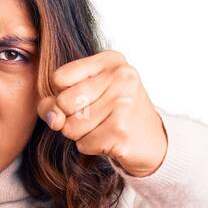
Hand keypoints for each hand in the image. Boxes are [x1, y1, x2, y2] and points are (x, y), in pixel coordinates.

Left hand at [36, 49, 168, 176]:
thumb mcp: (90, 94)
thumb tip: (53, 119)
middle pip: (64, 102)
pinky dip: (91, 147)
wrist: (154, 141)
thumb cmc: (116, 114)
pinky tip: (110, 140)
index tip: (86, 98)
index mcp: (111, 60)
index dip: (62, 94)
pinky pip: (83, 143)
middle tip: (96, 117)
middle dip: (70, 118)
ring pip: (70, 126)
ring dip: (81, 134)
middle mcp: (120, 77)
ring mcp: (122, 103)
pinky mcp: (121, 130)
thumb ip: (59, 100)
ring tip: (104, 127)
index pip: (59, 78)